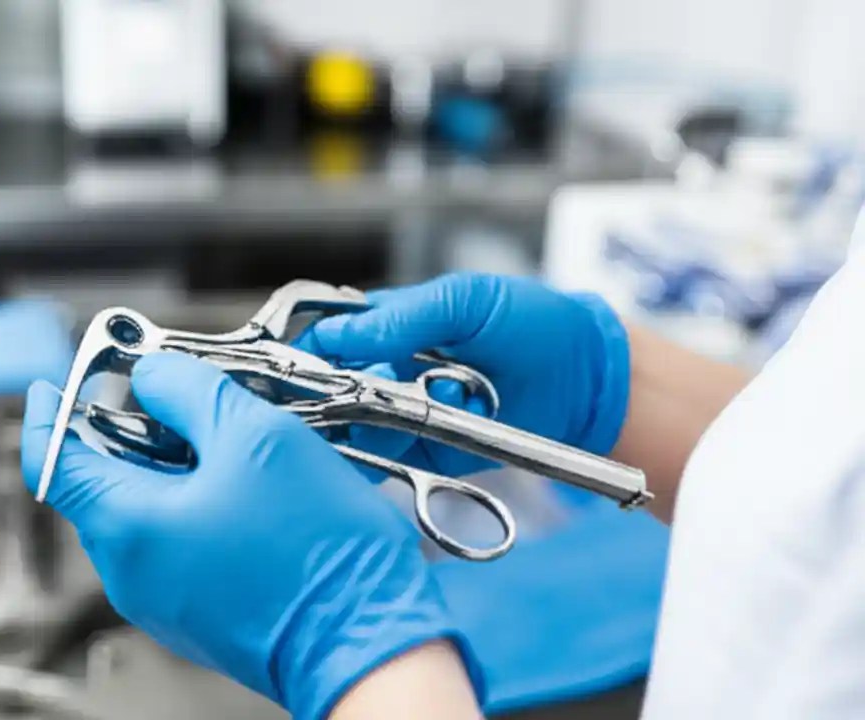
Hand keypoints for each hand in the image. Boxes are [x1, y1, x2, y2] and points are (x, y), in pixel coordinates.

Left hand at [22, 353, 479, 719]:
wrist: (369, 643)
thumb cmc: (318, 554)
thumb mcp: (255, 435)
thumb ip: (190, 391)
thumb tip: (153, 376)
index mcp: (127, 527)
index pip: (54, 462)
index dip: (51, 412)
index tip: (55, 385)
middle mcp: (132, 573)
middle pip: (104, 482)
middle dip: (133, 430)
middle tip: (177, 394)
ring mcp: (164, 600)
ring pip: (146, 511)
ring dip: (174, 465)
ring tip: (232, 440)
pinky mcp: (199, 613)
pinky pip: (177, 543)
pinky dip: (196, 504)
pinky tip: (248, 487)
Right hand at [297, 273, 628, 475]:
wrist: (587, 383)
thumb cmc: (532, 325)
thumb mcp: (465, 300)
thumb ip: (401, 318)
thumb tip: (336, 337)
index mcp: (387, 323)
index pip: (324, 337)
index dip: (305, 354)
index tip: (290, 369)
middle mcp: (384, 368)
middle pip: (324, 387)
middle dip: (321, 396)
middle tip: (331, 399)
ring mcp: (399, 411)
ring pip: (345, 426)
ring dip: (351, 426)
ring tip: (376, 418)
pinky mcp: (418, 450)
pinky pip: (376, 460)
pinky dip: (364, 460)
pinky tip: (368, 451)